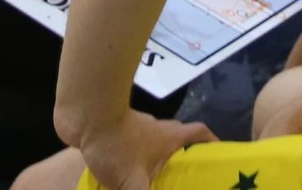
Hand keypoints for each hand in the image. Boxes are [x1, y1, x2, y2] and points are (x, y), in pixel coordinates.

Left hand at [74, 111, 217, 189]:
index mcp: (171, 136)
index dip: (213, 144)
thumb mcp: (133, 183)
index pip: (202, 134)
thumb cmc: (116, 146)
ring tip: (159, 185)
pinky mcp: (118, 133)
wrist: (83, 118)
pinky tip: (130, 181)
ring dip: (159, 164)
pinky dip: (138, 164)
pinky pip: (135, 151)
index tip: (218, 161)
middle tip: (186, 183)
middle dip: (185, 162)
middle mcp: (159, 130)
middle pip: (180, 143)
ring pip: (155, 148)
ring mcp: (138, 130)